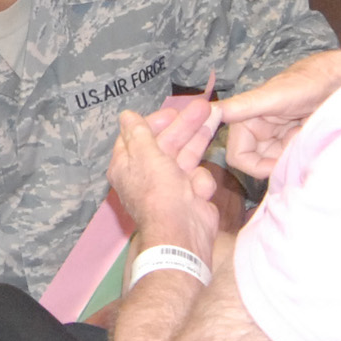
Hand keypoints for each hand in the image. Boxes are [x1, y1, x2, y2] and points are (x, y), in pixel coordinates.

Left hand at [110, 105, 219, 256]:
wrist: (182, 233)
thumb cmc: (159, 192)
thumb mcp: (145, 156)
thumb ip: (138, 133)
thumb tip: (125, 115)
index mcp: (127, 166)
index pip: (138, 136)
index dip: (155, 121)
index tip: (172, 112)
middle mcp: (147, 174)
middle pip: (166, 142)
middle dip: (185, 125)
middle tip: (204, 107)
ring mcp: (170, 184)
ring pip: (185, 155)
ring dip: (199, 138)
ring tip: (215, 116)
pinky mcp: (190, 194)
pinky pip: (197, 178)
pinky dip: (199, 182)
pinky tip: (198, 191)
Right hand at [214, 49, 340, 177]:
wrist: (337, 79)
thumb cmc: (303, 83)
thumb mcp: (271, 96)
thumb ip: (241, 106)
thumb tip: (209, 110)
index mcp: (245, 120)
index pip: (239, 157)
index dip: (256, 166)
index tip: (279, 164)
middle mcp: (259, 131)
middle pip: (259, 162)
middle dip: (278, 161)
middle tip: (299, 146)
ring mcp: (277, 136)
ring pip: (277, 162)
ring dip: (292, 156)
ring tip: (307, 137)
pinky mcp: (293, 138)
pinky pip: (291, 157)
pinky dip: (302, 153)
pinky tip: (312, 138)